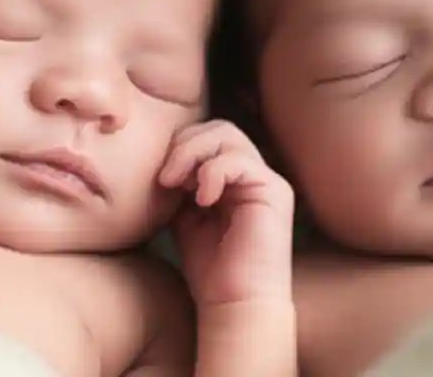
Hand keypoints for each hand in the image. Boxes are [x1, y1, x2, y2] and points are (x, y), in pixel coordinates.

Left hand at [158, 120, 293, 307]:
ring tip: (176, 184)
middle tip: (165, 178)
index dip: (178, 148)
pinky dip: (212, 173)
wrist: (234, 304)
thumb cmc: (210, 270)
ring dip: (192, 154)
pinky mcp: (274, 191)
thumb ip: (179, 186)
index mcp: (232, 179)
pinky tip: (202, 199)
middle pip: (217, 128)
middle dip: (184, 145)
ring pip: (227, 135)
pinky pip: (239, 161)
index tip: (158, 180)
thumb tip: (160, 162)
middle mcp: (253, 174)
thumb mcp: (183, 218)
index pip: (206, 137)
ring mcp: (266, 180)